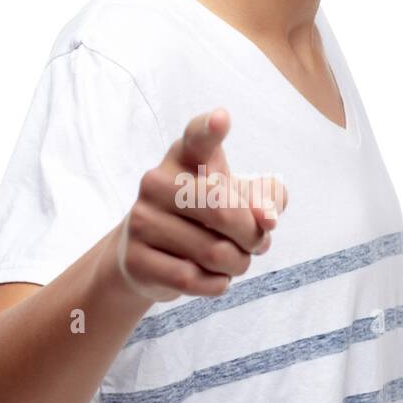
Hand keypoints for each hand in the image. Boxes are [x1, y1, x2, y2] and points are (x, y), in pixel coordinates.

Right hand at [113, 107, 287, 302]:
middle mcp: (156, 182)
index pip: (197, 138)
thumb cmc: (204, 219)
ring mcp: (141, 220)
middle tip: (256, 245)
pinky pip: (193, 279)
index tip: (222, 118)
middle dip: (253, 236)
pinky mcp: (135, 259)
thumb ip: (267, 199)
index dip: (210, 129)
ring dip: (238, 264)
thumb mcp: (239, 200)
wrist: (149, 256)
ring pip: (214, 252)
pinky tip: (214, 278)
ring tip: (234, 262)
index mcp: (185, 157)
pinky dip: (217, 284)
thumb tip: (267, 218)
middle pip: (224, 210)